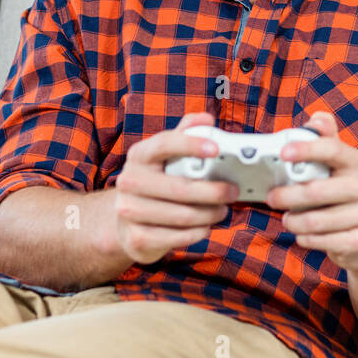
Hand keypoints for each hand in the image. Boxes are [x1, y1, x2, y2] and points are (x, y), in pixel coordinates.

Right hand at [110, 112, 237, 264]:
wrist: (125, 220)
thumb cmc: (156, 181)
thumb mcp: (165, 156)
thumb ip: (185, 134)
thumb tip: (206, 119)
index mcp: (139, 155)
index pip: (166, 143)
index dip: (192, 144)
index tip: (217, 148)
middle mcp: (129, 181)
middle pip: (180, 187)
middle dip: (214, 191)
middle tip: (233, 191)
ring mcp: (129, 211)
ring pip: (183, 215)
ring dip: (211, 214)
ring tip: (223, 210)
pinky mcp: (137, 238)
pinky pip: (178, 236)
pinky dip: (199, 232)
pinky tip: (206, 226)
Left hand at [266, 112, 357, 272]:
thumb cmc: (346, 196)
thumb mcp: (340, 167)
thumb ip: (327, 141)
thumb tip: (318, 117)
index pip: (332, 149)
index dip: (307, 149)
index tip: (284, 152)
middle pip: (316, 190)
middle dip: (286, 195)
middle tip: (271, 198)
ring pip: (314, 220)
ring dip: (293, 221)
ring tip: (288, 219)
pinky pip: (321, 240)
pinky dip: (306, 239)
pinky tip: (304, 235)